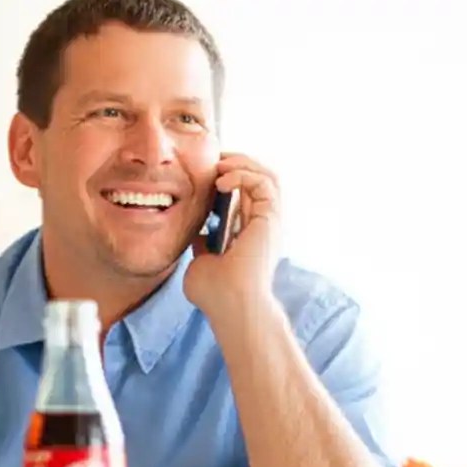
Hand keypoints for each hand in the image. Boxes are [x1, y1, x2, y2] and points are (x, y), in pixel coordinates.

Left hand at [184, 152, 282, 319]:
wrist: (229, 306)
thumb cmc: (214, 294)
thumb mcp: (199, 263)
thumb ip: (199, 246)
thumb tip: (195, 234)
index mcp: (248, 234)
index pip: (245, 195)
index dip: (228, 179)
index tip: (203, 175)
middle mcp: (263, 226)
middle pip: (259, 179)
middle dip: (237, 164)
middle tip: (213, 160)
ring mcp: (269, 222)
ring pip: (267, 176)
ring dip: (243, 164)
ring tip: (219, 165)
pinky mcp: (271, 219)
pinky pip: (265, 183)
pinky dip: (244, 174)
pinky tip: (221, 181)